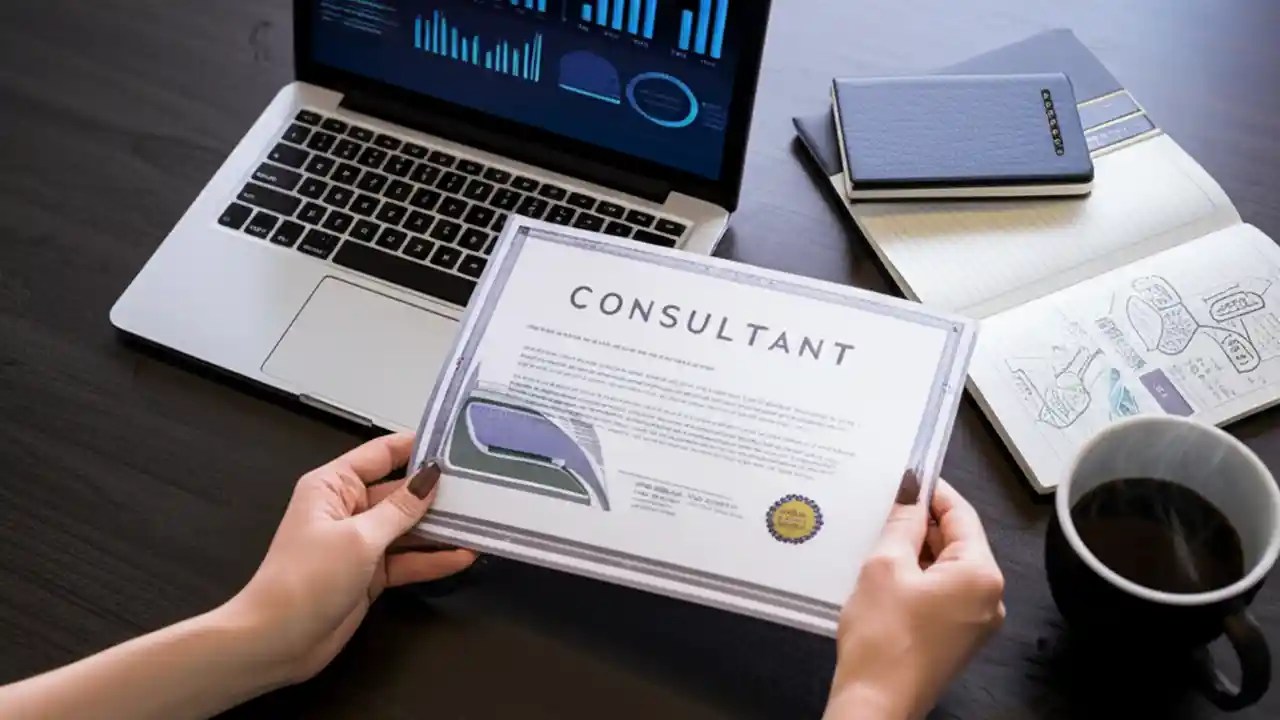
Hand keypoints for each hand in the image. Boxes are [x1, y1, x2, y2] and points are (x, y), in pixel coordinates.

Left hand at [227, 433, 476, 682]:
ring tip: (481, 521)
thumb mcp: (358, 537)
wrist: (277, 641)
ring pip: (408, 528)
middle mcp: (347, 508)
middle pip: (400, 492)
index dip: (416, 446)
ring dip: (440, 529)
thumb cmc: (307, 578)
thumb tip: (430, 477)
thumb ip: (400, 509)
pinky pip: (407, 559)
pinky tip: (463, 556)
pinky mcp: (371, 573)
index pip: (380, 454)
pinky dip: (432, 559)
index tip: (456, 443)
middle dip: (437, 492)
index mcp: (333, 486)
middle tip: (481, 487)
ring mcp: (360, 543)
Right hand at [825, 479, 1004, 719]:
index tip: (909, 475)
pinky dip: (920, 578)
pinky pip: (944, 594)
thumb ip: (902, 524)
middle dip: (923, 523)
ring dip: (918, 551)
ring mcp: (977, 622)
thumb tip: (910, 493)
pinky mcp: (959, 639)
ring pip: (949, 569)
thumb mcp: (884, 566)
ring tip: (881, 536)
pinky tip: (888, 572)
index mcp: (982, 574)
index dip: (934, 491)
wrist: (877, 702)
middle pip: (959, 542)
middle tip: (886, 505)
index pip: (962, 515)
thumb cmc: (882, 634)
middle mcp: (990, 597)